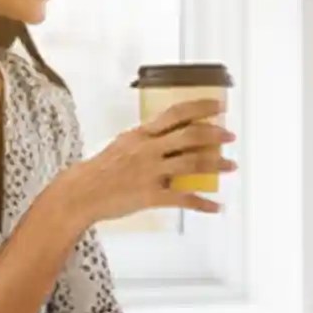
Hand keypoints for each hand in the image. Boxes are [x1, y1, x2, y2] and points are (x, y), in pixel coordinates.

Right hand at [53, 98, 237, 228]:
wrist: (80, 194)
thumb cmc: (102, 169)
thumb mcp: (124, 143)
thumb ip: (148, 137)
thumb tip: (172, 131)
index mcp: (142, 134)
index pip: (176, 113)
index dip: (200, 108)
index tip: (219, 106)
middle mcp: (149, 150)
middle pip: (190, 136)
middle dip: (215, 135)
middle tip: (230, 136)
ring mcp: (151, 173)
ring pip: (192, 164)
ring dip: (216, 165)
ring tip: (231, 166)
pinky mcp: (151, 196)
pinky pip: (184, 199)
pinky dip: (203, 203)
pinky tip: (217, 206)